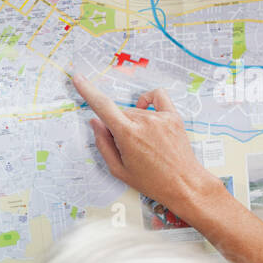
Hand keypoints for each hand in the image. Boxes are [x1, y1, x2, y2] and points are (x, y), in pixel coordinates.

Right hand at [73, 73, 223, 216]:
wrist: (184, 184)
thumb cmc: (153, 181)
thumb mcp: (119, 170)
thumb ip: (103, 144)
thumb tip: (95, 123)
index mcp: (128, 135)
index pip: (102, 106)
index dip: (87, 90)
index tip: (79, 79)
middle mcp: (144, 122)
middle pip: (119, 113)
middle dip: (117, 126)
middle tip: (126, 146)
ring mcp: (160, 117)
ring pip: (135, 110)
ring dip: (133, 120)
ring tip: (143, 142)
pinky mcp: (173, 115)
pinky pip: (157, 96)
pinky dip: (148, 101)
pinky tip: (146, 110)